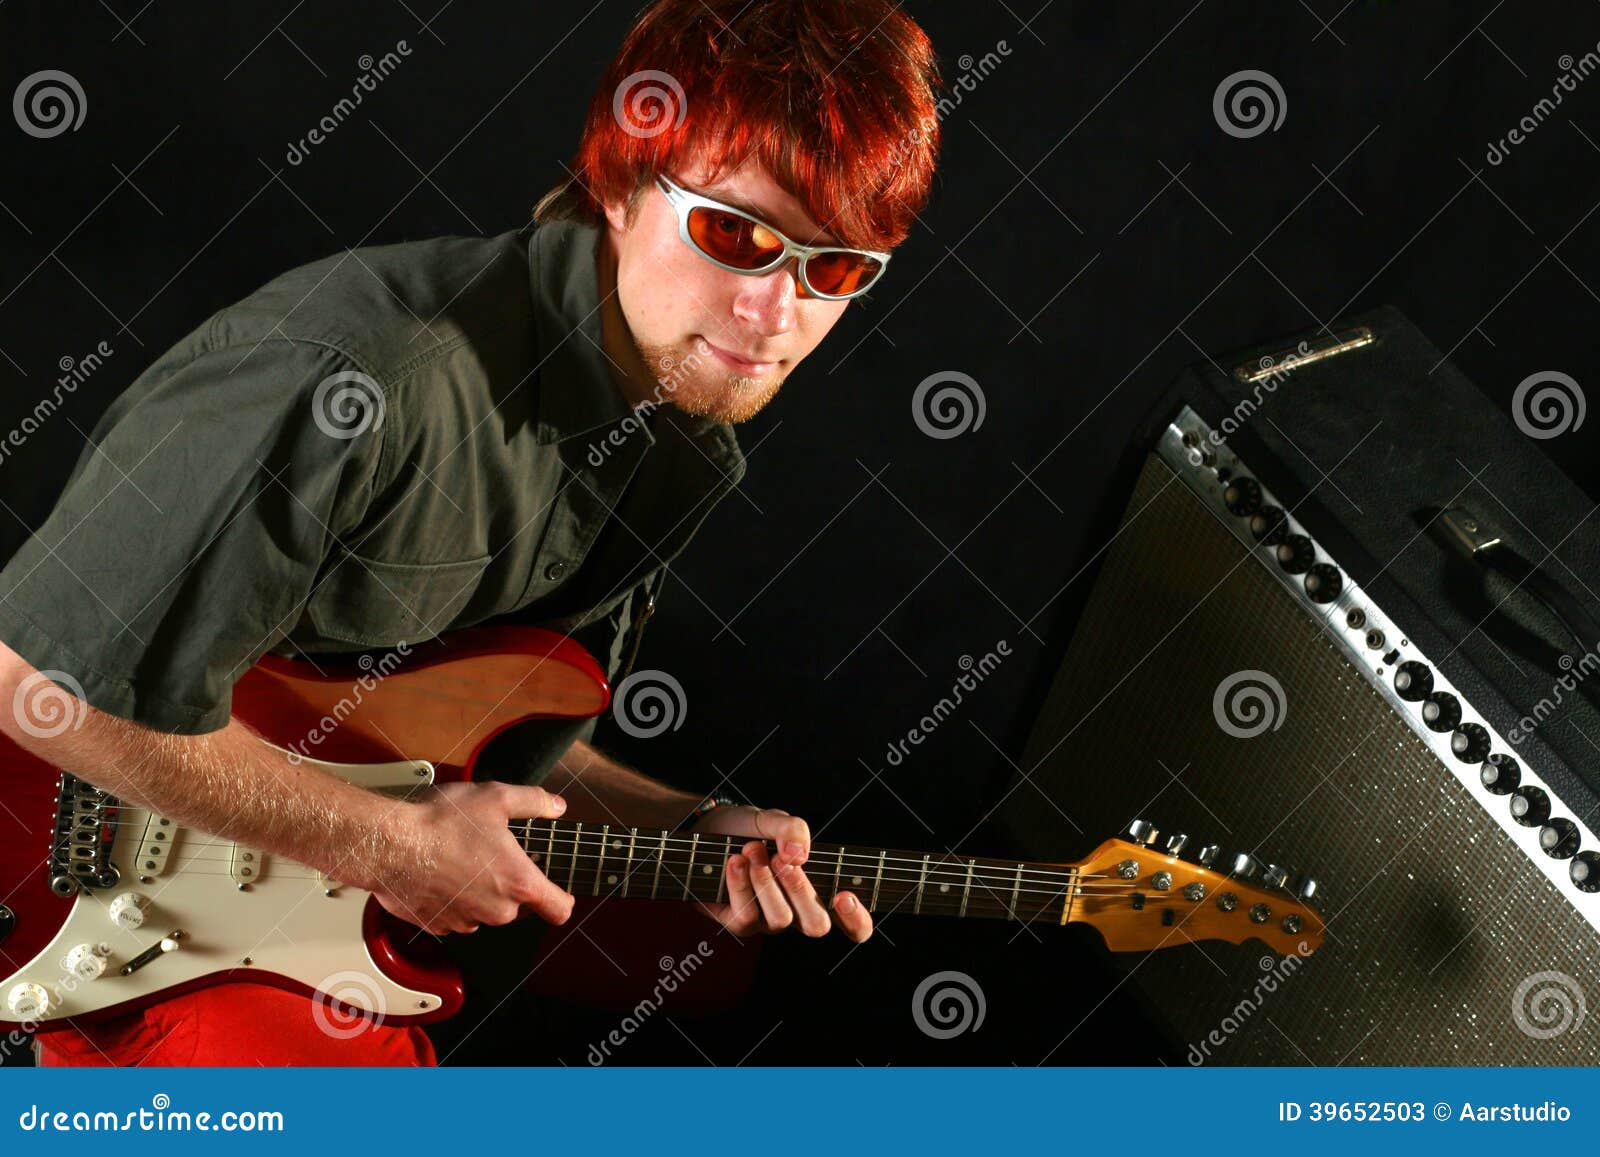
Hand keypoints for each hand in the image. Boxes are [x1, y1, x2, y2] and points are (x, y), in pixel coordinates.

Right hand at [364, 781, 575, 935]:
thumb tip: (555, 805)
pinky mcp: (436, 925)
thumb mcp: (495, 797)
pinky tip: (440, 873)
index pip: (559, 909)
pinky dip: (452, 898)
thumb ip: (533, 801)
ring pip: (484, 910)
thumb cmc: (439, 823)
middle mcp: (495, 910)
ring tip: (461, 859)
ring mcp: (464, 921)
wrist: (386, 844)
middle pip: (518, 906)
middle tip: (492, 854)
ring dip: (479, 891)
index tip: (558, 890)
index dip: (562, 899)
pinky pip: (455, 915)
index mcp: (518, 883)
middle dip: (509, 884)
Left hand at [690, 805, 872, 942]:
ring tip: (751, 849)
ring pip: (780, 920)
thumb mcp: (774, 819)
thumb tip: (799, 855)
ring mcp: (768, 921)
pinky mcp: (738, 923)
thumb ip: (793, 829)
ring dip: (766, 881)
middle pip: (817, 925)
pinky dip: (741, 884)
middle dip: (801, 889)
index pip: (854, 925)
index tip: (844, 895)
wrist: (705, 830)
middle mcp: (797, 912)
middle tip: (782, 859)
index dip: (857, 920)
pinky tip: (735, 861)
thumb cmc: (749, 828)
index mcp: (819, 890)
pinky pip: (746, 916)